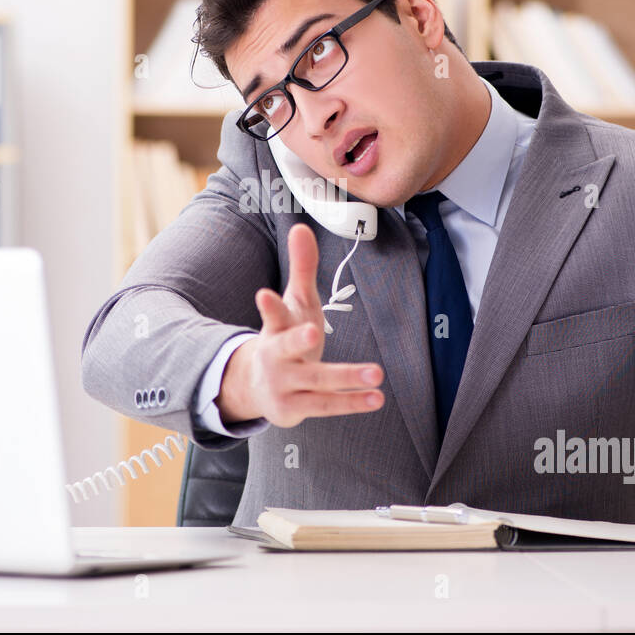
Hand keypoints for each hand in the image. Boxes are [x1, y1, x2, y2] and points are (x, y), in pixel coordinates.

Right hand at [216, 223, 384, 427]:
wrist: (257, 387)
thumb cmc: (285, 336)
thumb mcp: (295, 302)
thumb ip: (302, 267)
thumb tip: (300, 227)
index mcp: (275, 327)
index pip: (273, 314)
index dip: (270, 305)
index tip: (264, 294)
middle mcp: (276, 356)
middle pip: (288, 347)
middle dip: (299, 340)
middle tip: (313, 330)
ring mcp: (284, 384)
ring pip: (316, 381)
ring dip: (346, 377)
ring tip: (376, 371)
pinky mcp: (295, 408)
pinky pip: (326, 405)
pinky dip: (352, 402)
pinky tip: (377, 398)